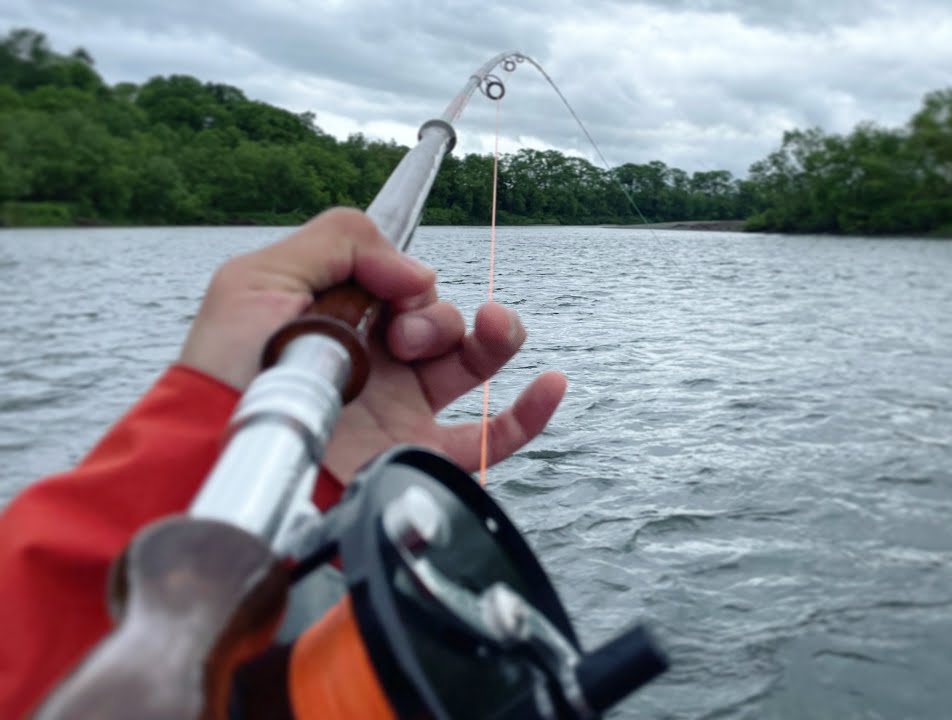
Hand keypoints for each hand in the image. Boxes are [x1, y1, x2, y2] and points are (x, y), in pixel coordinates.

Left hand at [178, 207, 565, 481]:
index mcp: (343, 318)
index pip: (402, 283)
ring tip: (490, 329)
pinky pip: (493, 437)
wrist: (224, 455)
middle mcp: (376, 361)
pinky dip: (531, 410)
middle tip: (403, 334)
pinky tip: (550, 383)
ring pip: (474, 361)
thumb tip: (418, 273)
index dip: (408, 274)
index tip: (397, 281)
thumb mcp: (260, 276)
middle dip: (436, 311)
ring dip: (495, 334)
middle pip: (442, 318)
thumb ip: (339, 239)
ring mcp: (401, 409)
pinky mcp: (418, 454)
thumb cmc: (228, 368)